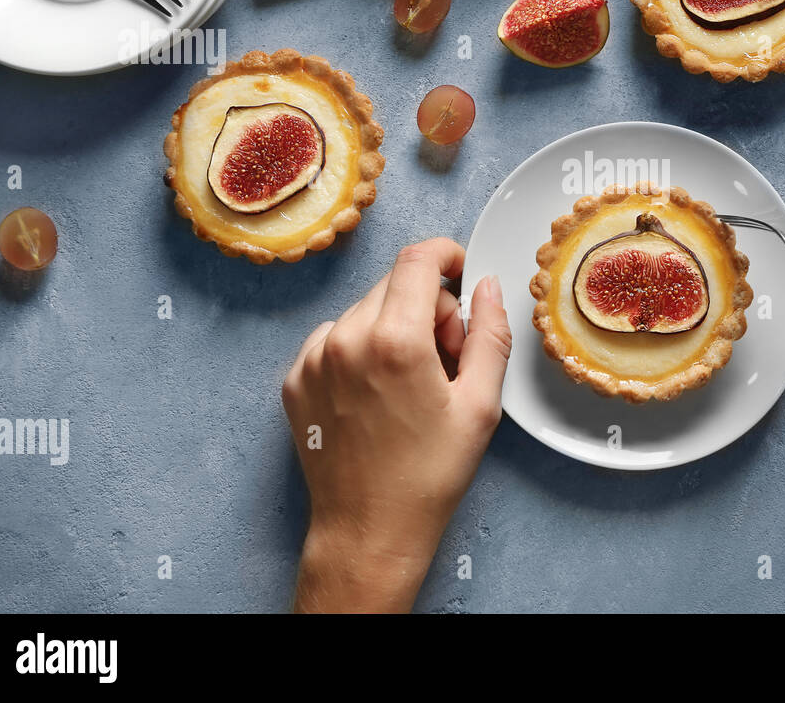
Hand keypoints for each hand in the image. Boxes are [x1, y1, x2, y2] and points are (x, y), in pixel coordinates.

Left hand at [281, 238, 510, 612]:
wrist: (368, 530)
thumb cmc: (427, 476)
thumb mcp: (480, 404)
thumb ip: (489, 334)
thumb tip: (488, 287)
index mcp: (396, 341)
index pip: (418, 260)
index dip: (447, 255)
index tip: (460, 269)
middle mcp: (346, 340)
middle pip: (395, 285)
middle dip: (428, 307)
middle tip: (445, 358)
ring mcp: (313, 360)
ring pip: (365, 310)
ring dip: (393, 328)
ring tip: (409, 384)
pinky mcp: (295, 379)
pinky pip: (335, 338)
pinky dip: (360, 351)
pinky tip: (377, 394)